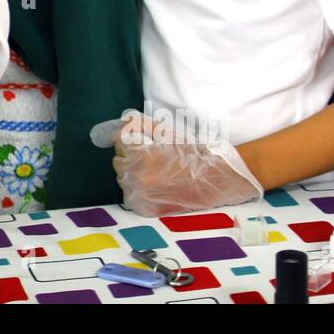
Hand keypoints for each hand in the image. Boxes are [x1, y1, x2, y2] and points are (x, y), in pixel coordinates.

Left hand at [112, 114, 263, 216]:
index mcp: (141, 157)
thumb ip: (139, 125)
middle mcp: (136, 179)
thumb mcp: (166, 131)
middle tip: (151, 154)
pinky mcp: (146, 209)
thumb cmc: (192, 153)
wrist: (214, 180)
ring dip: (133, 171)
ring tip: (155, 169)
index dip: (130, 137)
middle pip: (119, 160)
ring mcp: (140, 196)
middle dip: (130, 154)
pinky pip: (130, 194)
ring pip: (123, 178)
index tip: (142, 139)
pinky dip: (137, 188)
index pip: (119, 141)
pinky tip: (154, 183)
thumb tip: (120, 124)